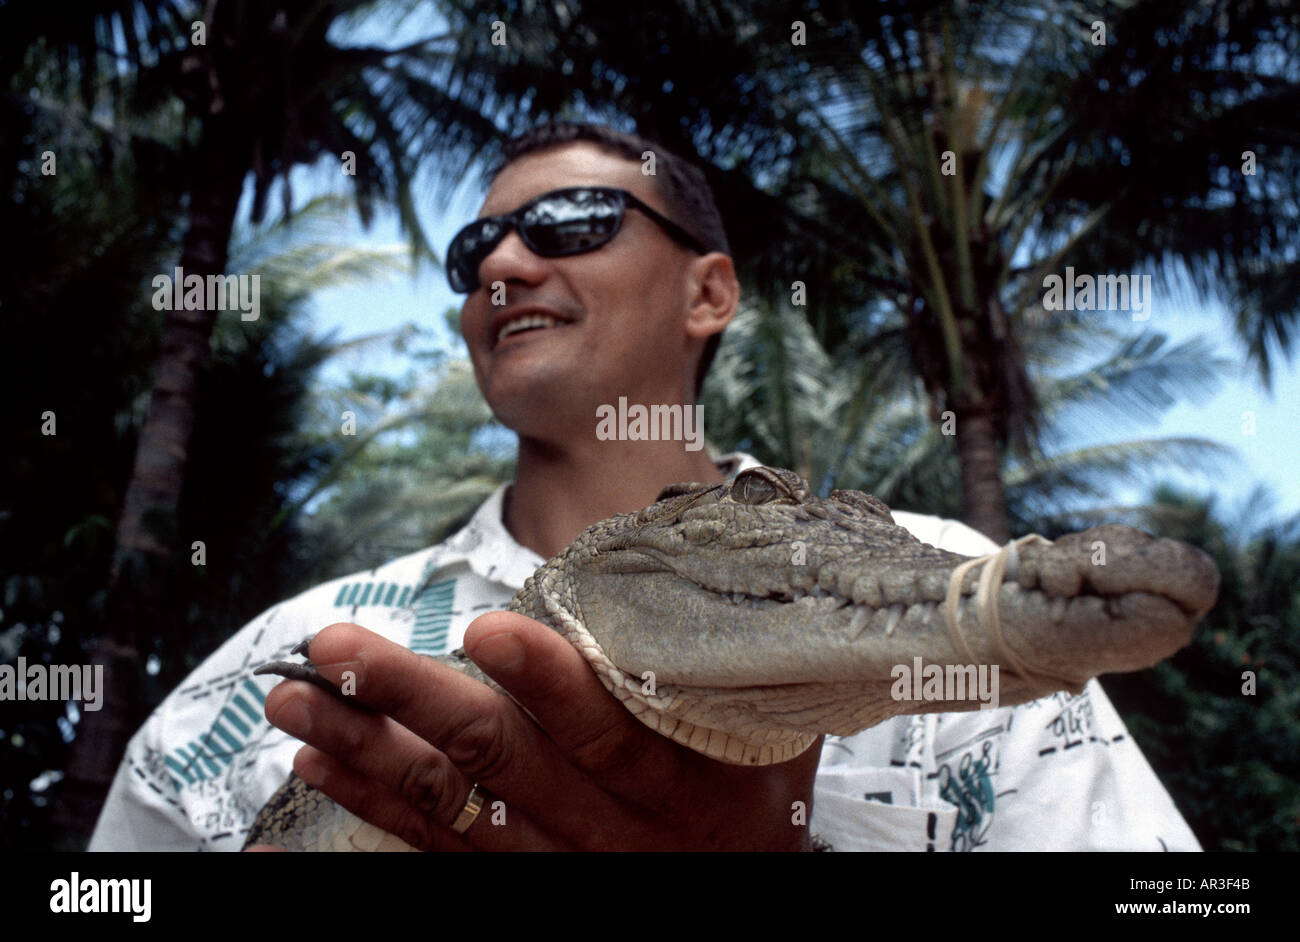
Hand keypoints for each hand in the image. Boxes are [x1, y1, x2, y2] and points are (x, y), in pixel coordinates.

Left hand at [262, 616, 822, 849]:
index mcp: (680, 784)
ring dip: (366, 748)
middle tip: (337, 646)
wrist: (746, 885)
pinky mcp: (520, 877)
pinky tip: (320, 758)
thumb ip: (735, 646)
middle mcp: (613, 833)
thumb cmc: (755, 786)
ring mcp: (558, 864)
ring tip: (294, 698)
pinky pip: (437, 845)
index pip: (608, 734)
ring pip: (450, 805)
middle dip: (412, 700)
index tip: (488, 628)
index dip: (549, 685)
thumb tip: (710, 535)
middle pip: (501, 764)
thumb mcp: (771, 724)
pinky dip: (375, 802)